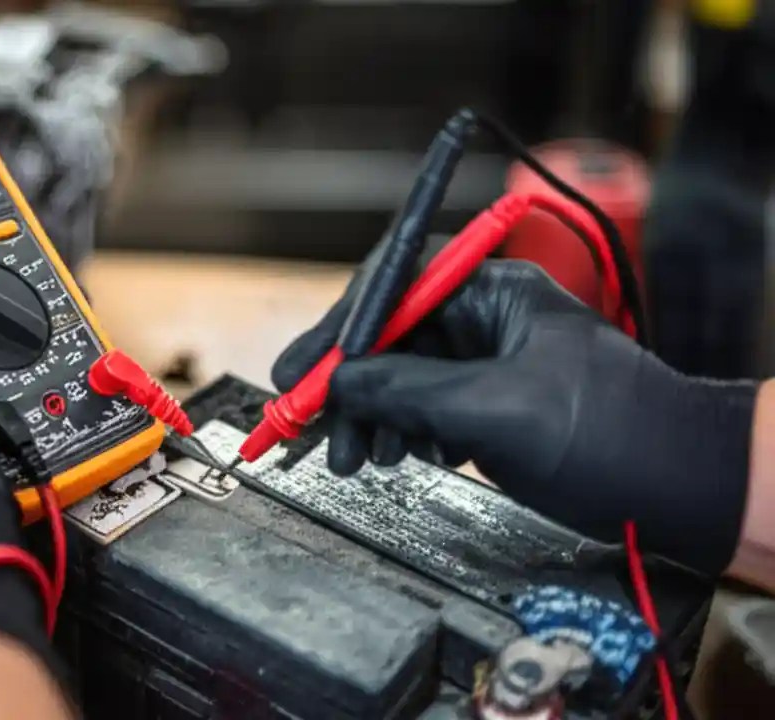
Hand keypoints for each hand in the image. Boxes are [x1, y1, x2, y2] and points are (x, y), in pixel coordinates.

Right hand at [274, 260, 756, 574]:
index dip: (339, 327)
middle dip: (351, 384)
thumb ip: (409, 392)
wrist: (684, 488)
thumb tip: (338, 384)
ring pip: (405, 377)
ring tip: (358, 460)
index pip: (395, 284)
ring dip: (374, 416)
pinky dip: (406, 433)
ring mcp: (490, 360)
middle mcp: (486, 316)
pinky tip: (406, 457)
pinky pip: (428, 408)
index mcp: (493, 290)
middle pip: (390, 335)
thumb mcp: (497, 410)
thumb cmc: (612, 433)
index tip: (299, 371)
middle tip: (314, 427)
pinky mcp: (494, 403)